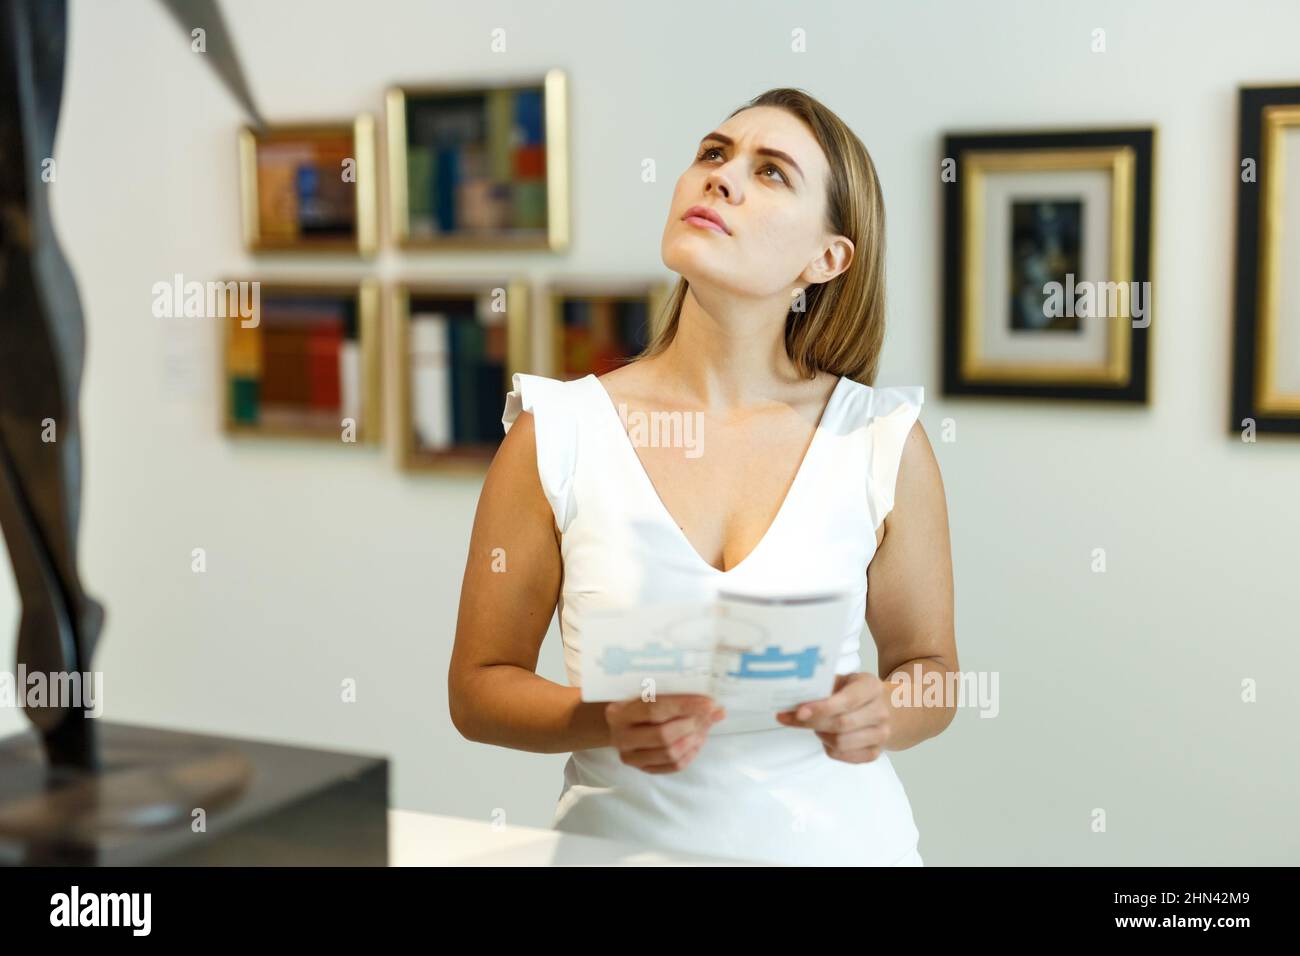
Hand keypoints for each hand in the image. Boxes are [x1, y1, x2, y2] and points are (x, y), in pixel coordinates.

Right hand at [605, 694, 725, 773]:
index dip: (685, 707)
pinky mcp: (643, 768)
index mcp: (619, 713)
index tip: (708, 703)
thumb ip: (677, 697)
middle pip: (663, 736)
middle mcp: (621, 737)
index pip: (655, 709)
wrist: (620, 723)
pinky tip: (698, 739)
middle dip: (691, 725)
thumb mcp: (648, 693)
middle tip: (709, 714)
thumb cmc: (637, 702)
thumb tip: (715, 708)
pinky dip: (691, 753)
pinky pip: (673, 766)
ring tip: (705, 726)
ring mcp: (631, 757)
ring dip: (693, 739)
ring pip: (669, 754)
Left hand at [774, 672, 890, 763]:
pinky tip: (826, 735)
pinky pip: (843, 755)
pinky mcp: (874, 753)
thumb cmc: (854, 692)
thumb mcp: (842, 680)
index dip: (821, 708)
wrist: (882, 708)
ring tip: (816, 724)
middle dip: (813, 723)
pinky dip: (828, 747)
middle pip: (841, 724)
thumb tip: (793, 696)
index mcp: (871, 687)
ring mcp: (881, 734)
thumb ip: (822, 686)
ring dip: (821, 735)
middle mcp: (880, 711)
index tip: (799, 711)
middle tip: (792, 717)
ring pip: (840, 743)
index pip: (847, 701)